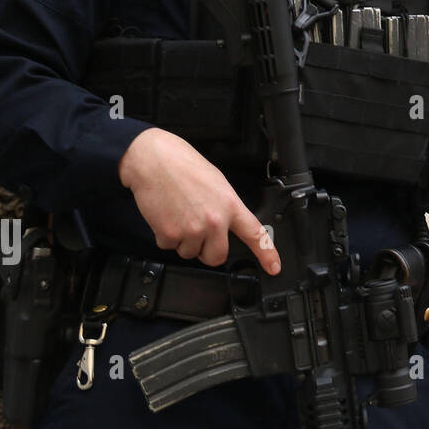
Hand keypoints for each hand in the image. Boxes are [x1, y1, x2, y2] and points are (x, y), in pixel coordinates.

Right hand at [117, 128, 280, 273]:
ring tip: (179, 215)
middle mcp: (215, 221)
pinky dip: (165, 236)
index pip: (255, 234)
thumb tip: (226, 225)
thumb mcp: (217, 183)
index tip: (273, 267)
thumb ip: (225, 207)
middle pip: (217, 256)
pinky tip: (166, 216)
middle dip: (207, 251)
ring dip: (184, 241)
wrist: (154, 161)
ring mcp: (192, 229)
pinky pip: (169, 247)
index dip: (266, 254)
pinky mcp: (170, 234)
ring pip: (190, 253)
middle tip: (199, 234)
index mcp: (230, 205)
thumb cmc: (183, 166)